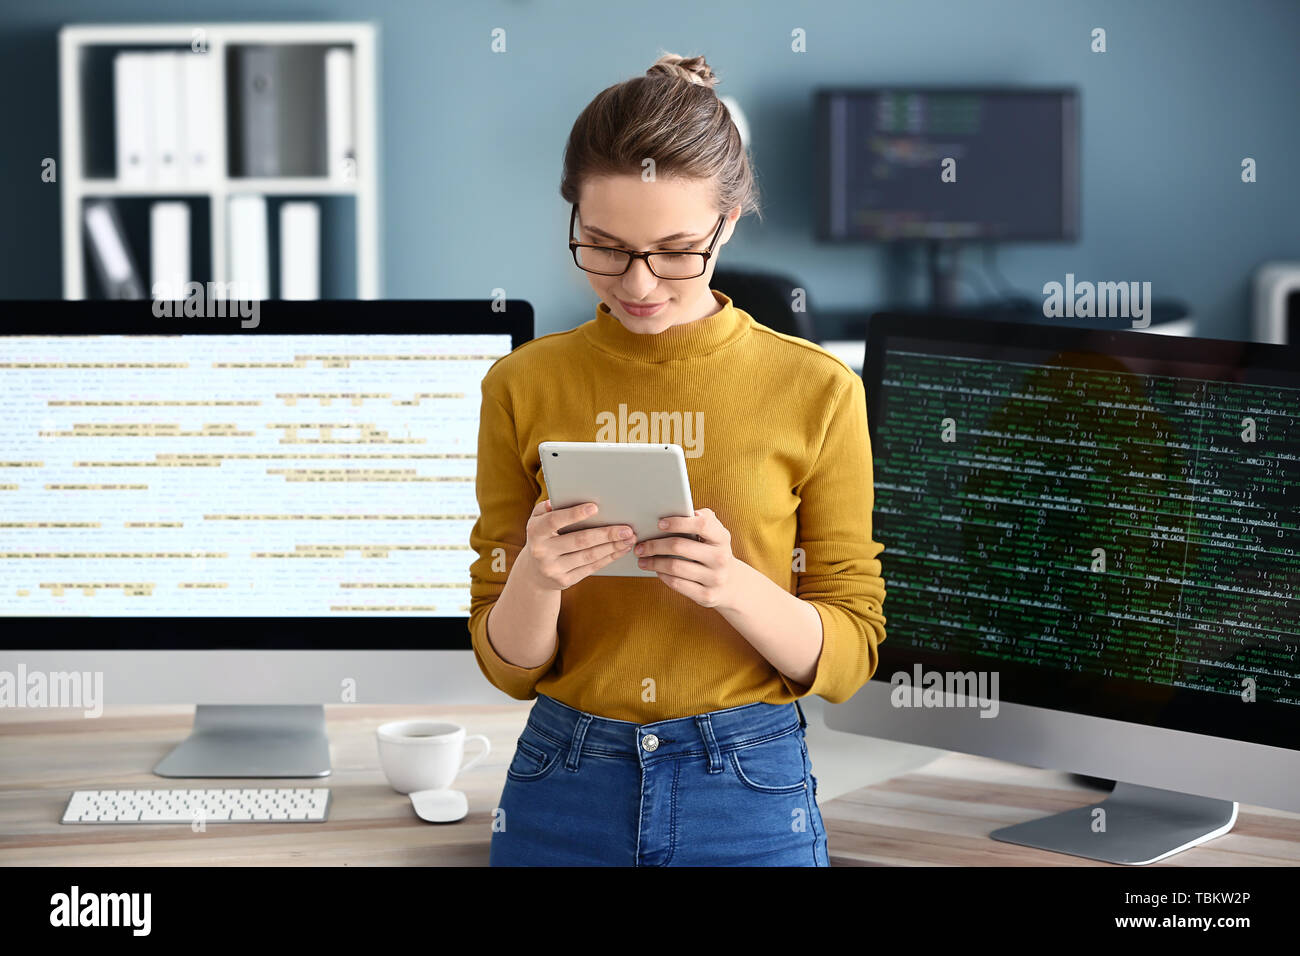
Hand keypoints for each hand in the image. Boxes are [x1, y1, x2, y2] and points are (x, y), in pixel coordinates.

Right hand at [520, 499, 635, 590]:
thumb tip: (563, 499)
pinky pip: (591, 567)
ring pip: (589, 556)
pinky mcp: (565, 581)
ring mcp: (553, 569)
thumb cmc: (542, 537)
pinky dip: (609, 557)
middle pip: (579, 541)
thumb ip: (548, 509)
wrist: (534, 573)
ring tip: (629, 538)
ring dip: (612, 546)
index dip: (574, 514)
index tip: (595, 507)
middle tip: (626, 529)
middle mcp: (542, 552)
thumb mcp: (538, 520)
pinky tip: (620, 549)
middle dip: (606, 534)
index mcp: (535, 532)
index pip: (554, 521)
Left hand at [634, 508, 738, 608]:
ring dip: (653, 562)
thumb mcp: (714, 535)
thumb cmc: (713, 552)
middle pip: (679, 546)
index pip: (701, 524)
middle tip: (639, 546)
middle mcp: (721, 557)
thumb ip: (700, 520)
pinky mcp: (707, 595)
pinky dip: (663, 576)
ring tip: (642, 559)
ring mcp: (715, 578)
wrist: (732, 584)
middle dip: (654, 545)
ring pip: (675, 567)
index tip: (659, 523)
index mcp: (722, 537)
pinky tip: (656, 570)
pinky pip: (678, 584)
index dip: (678, 522)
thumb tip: (673, 511)